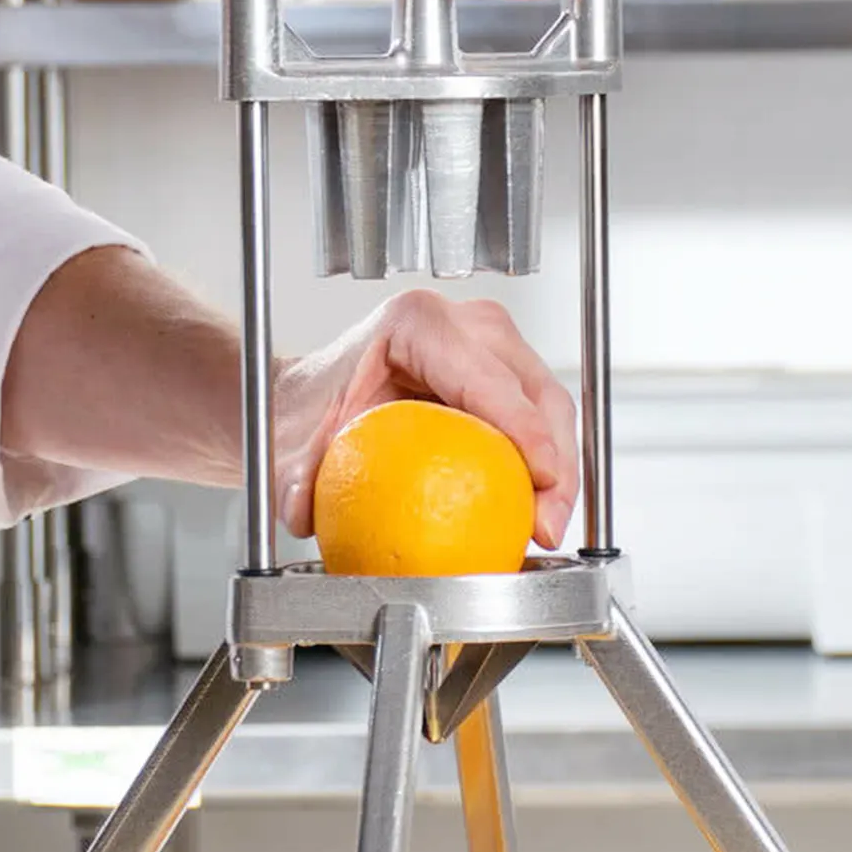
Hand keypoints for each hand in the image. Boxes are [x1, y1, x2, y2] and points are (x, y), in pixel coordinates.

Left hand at [274, 289, 579, 548]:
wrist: (312, 399)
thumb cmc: (308, 412)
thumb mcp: (290, 447)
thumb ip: (291, 478)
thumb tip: (301, 514)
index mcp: (417, 321)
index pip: (487, 378)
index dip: (526, 430)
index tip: (542, 481)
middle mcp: (464, 323)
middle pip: (536, 390)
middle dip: (557, 460)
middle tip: (548, 525)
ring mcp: (491, 346)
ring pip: (550, 405)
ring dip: (562, 469)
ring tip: (548, 529)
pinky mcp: (503, 376)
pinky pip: (539, 422)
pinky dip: (547, 467)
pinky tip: (538, 516)